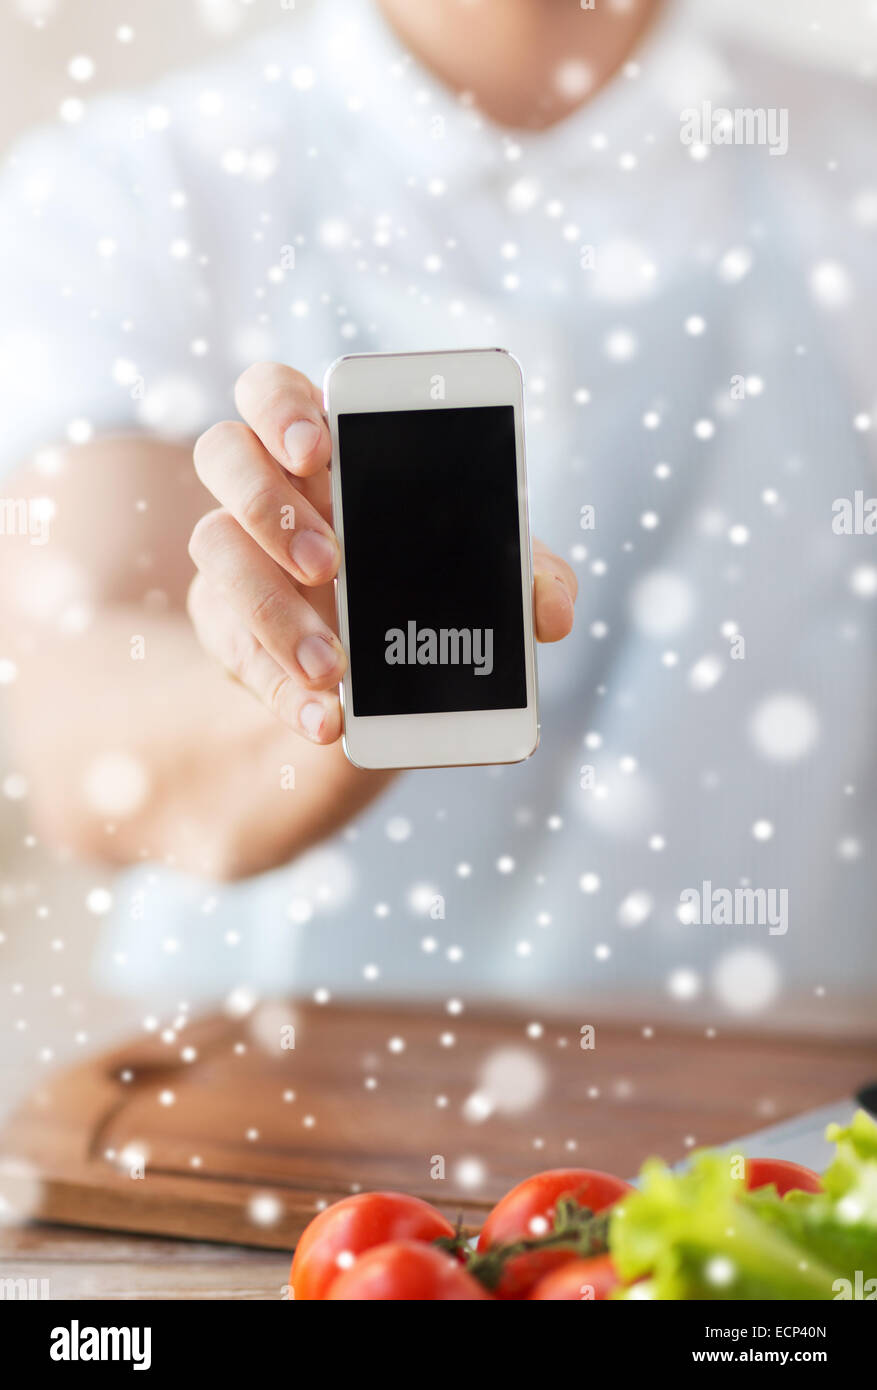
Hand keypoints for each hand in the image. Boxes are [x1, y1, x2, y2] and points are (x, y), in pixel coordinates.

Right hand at [187, 363, 576, 744]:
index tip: (319, 448)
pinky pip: (234, 650)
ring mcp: (238, 557)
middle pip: (223, 453)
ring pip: (213, 548)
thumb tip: (551, 609)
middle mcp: (269, 489)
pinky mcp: (229, 628)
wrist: (398, 673)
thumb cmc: (440, 583)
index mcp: (327, 448)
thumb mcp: (493, 573)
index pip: (273, 391)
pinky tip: (323, 719)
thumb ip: (530, 575)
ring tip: (332, 665)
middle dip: (268, 504)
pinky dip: (280, 690)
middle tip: (330, 564)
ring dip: (271, 608)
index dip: (282, 406)